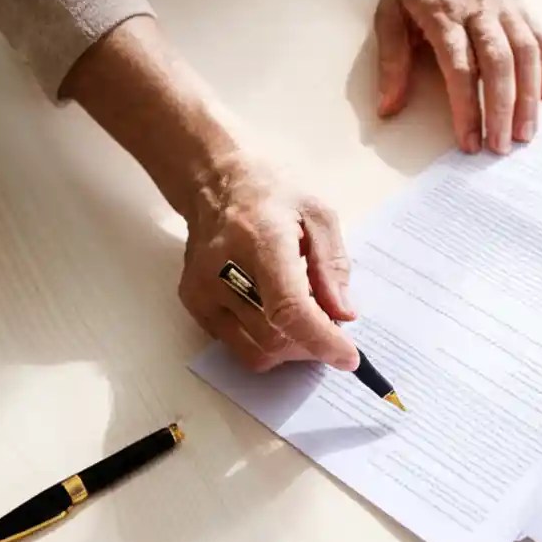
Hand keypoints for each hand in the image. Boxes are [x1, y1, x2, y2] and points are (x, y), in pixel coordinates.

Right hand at [177, 154, 359, 372]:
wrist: (215, 183)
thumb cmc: (273, 196)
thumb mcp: (318, 215)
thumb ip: (333, 266)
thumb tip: (343, 315)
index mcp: (262, 241)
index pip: (289, 308)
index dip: (321, 339)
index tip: (348, 357)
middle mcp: (224, 269)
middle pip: (275, 337)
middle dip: (313, 345)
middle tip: (331, 327)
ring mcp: (203, 290)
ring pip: (256, 351)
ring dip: (291, 349)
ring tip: (305, 321)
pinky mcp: (193, 303)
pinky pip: (236, 346)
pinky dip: (265, 343)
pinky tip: (275, 316)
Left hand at [374, 0, 541, 154]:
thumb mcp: (389, 12)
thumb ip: (391, 61)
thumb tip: (389, 106)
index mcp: (443, 13)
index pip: (459, 67)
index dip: (466, 107)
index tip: (468, 140)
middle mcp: (479, 10)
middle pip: (498, 63)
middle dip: (502, 108)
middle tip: (501, 146)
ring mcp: (504, 8)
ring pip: (525, 53)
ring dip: (529, 96)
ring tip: (526, 133)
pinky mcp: (520, 7)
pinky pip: (540, 38)